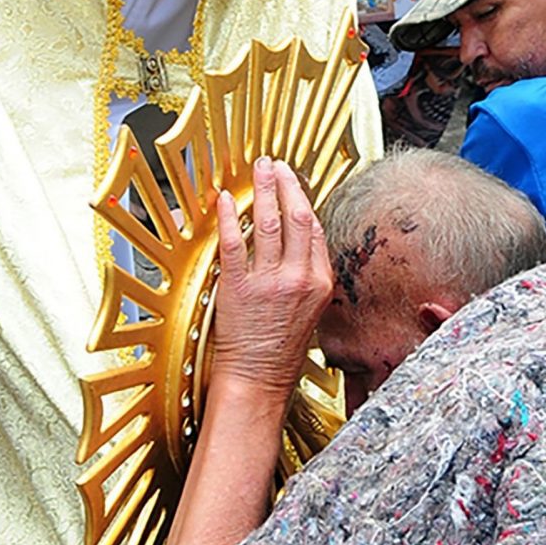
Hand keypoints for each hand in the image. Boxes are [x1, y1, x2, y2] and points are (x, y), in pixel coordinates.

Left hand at [208, 158, 333, 399]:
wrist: (260, 378)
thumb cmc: (281, 349)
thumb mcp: (310, 308)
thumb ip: (306, 274)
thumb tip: (296, 244)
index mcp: (320, 282)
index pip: (315, 229)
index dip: (303, 200)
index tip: (294, 184)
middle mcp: (299, 278)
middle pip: (297, 217)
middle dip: (286, 185)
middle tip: (277, 166)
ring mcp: (270, 283)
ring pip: (268, 223)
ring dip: (263, 190)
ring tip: (260, 170)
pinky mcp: (240, 288)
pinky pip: (234, 243)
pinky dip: (228, 218)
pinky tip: (226, 200)